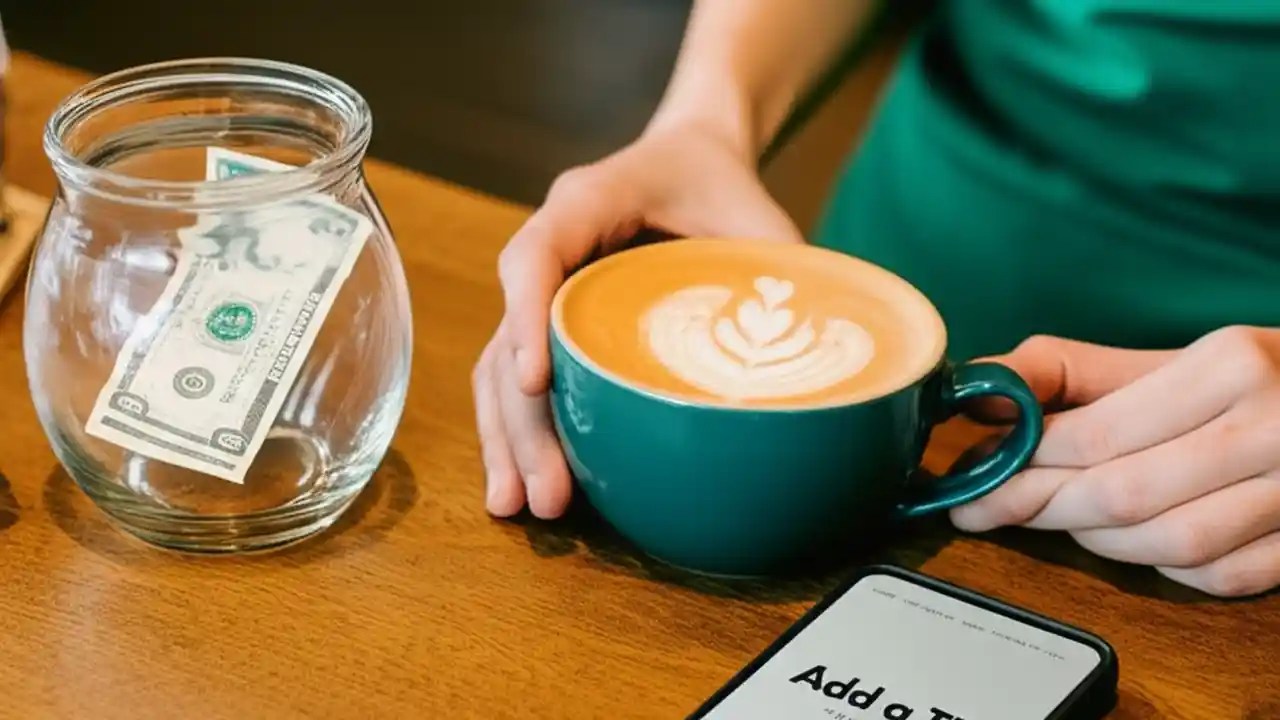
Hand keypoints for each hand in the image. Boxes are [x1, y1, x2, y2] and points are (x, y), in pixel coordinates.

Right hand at [472, 122, 803, 519]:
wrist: (694, 159)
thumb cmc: (726, 188)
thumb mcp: (764, 224)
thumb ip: (783, 279)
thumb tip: (819, 374)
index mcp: (588, 201)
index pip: (537, 253)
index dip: (527, 315)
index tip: (535, 381)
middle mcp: (552, 246)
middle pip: (510, 334)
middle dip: (522, 420)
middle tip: (546, 493)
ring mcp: (545, 290)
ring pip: (500, 367)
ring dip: (508, 440)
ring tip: (516, 507)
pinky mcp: (553, 326)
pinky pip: (517, 380)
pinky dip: (519, 433)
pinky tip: (524, 487)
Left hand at [951, 327, 1279, 597]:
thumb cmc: (1255, 376)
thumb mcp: (1170, 356)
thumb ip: (1070, 372)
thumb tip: (981, 394)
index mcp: (1229, 368)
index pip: (1099, 435)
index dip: (1023, 464)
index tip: (973, 477)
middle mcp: (1271, 430)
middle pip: (1123, 496)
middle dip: (1040, 507)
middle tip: (988, 508)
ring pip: (1167, 547)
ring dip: (1095, 541)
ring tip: (1058, 519)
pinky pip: (1218, 577)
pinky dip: (1165, 569)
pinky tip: (1136, 542)